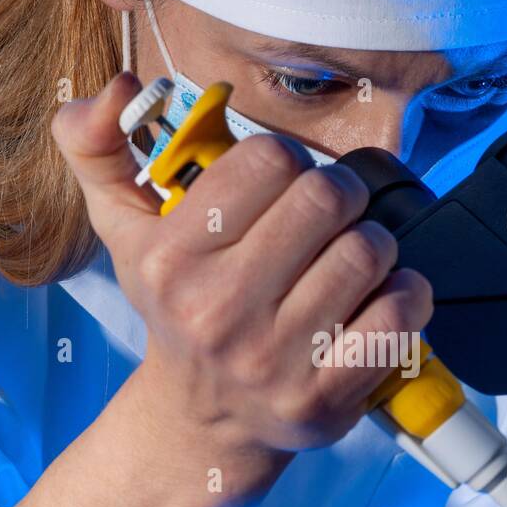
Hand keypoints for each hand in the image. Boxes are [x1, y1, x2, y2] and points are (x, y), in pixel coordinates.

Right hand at [52, 73, 433, 453]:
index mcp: (169, 260)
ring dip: (376, 244)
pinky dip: (408, 294)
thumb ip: (97, 147)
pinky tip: (382, 298)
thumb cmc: (178, 309)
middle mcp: (218, 312)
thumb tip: (116, 87)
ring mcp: (273, 360)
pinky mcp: (324, 398)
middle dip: (341, 197)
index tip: (284, 188)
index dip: (289, 163)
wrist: (201, 419)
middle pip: (327, 198)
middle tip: (331, 218)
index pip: (269, 159)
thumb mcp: (122, 230)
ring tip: (352, 260)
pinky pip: (400, 314)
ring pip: (369, 251)